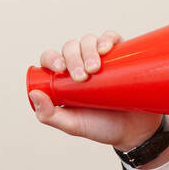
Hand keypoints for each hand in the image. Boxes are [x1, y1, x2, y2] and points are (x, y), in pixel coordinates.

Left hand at [29, 30, 162, 150]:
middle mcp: (80, 64)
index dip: (52, 58)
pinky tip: (106, 48)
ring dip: (88, 50)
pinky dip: (107, 39)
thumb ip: (50, 115)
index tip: (60, 69)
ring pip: (88, 40)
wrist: (135, 130)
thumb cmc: (101, 127)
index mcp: (63, 78)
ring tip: (95, 68)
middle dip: (73, 58)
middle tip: (82, 77)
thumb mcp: (72, 125)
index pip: (51, 59)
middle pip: (70, 47)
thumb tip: (33, 94)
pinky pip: (111, 38)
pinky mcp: (120, 56)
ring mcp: (100, 58)